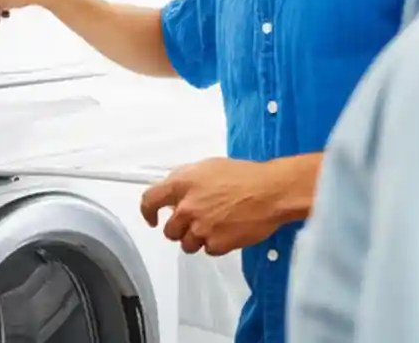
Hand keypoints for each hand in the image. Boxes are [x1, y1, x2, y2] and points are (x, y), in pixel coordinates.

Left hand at [140, 156, 315, 255]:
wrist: (270, 191)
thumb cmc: (244, 175)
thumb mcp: (208, 167)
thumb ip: (186, 181)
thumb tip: (176, 192)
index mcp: (182, 184)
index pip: (150, 200)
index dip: (148, 212)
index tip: (153, 219)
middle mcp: (187, 207)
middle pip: (169, 231)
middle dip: (180, 229)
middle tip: (196, 223)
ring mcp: (201, 228)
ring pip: (187, 244)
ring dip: (197, 239)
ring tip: (216, 226)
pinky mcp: (216, 244)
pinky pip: (208, 250)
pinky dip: (216, 244)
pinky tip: (228, 231)